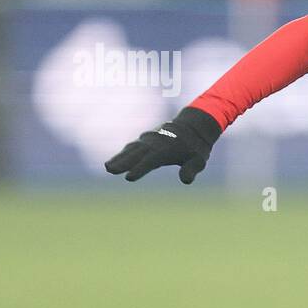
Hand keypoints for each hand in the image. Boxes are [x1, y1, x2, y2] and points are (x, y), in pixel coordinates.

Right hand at [104, 107, 221, 183]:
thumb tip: (186, 181)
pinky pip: (133, 147)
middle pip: (137, 154)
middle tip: (110, 170)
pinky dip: (123, 154)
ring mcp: (149, 139)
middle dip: (123, 162)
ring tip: (108, 167)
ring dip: (120, 158)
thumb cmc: (196, 148)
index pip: (151, 160)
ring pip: (132, 149)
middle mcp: (155, 142)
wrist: (193, 127)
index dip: (140, 169)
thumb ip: (192, 169)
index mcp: (167, 148)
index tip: (129, 177)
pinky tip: (114, 162)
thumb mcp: (199, 160)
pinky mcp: (146, 140)